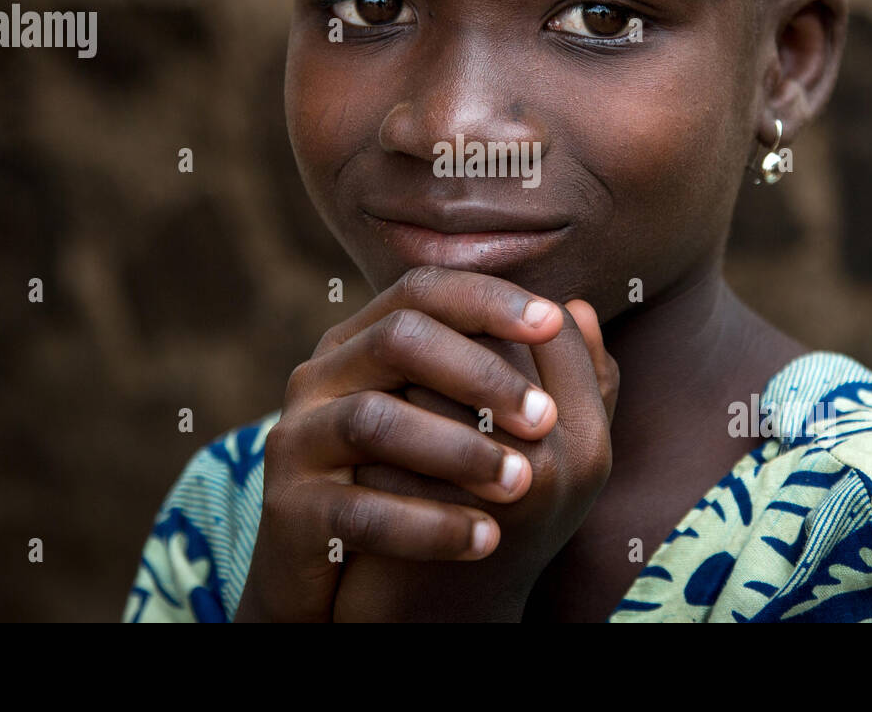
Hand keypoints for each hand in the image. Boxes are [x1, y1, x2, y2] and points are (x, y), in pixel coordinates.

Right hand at [232, 266, 568, 621]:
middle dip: (479, 374)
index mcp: (362, 341)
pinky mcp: (288, 509)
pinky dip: (428, 524)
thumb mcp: (465, 422)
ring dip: (458, 450)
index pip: (422, 291)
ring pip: (373, 420)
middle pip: (397, 339)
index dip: (487, 300)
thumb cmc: (419, 485)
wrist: (338, 580)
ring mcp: (296, 439)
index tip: (552, 323)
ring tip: (523, 484)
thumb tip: (583, 312)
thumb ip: (527, 372)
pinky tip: (485, 540)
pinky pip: (358, 509)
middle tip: (547, 421)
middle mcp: (320, 376)